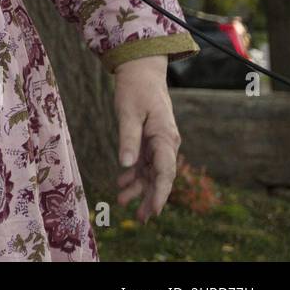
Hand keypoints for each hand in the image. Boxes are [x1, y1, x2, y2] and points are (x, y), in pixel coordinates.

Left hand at [114, 55, 180, 222]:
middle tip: (140, 218)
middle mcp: (166, 143)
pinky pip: (144, 162)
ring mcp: (159, 142)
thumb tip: (125, 164)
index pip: (165, 171)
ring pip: (152, 171)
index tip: (154, 210)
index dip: (160, 193)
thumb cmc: (135, 89)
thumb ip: (128, 138)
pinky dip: (134, 173)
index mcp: (165, 137)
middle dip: (151, 198)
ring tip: (122, 202)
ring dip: (139, 188)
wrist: (141, 71)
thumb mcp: (128, 112)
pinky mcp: (150, 139)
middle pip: (161, 176)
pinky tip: (122, 183)